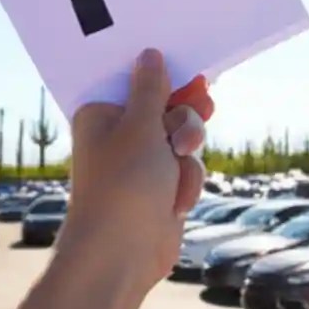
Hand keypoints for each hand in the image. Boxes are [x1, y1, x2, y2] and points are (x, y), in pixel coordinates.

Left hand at [58, 48, 212, 291]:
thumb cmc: (123, 185)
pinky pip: (187, 168)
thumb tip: (150, 54)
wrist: (122, 254)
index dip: (169, 81)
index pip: (140, 82)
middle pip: (168, 107)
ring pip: (184, 138)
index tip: (196, 78)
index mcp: (103, 114)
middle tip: (205, 107)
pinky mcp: (160, 187)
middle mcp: (120, 135)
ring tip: (179, 164)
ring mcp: (142, 163)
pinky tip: (177, 200)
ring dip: (188, 153)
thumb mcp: (142, 127)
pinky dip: (187, 180)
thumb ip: (152, 89)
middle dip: (185, 118)